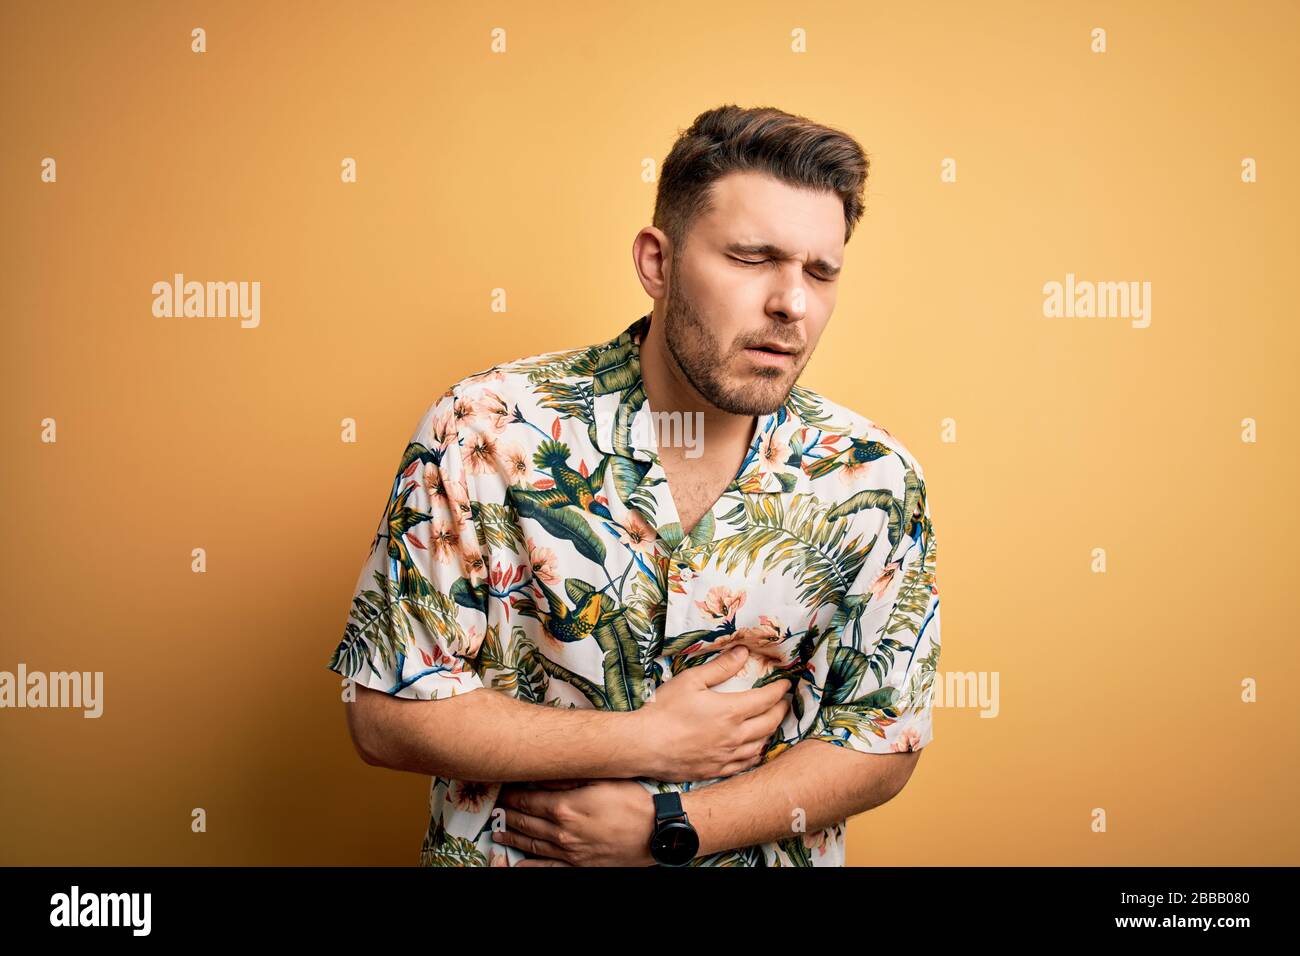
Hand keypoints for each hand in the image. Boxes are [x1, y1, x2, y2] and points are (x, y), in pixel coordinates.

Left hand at [492, 779, 656, 866]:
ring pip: (532, 845)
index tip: (502, 789)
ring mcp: (569, 852)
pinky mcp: (579, 866)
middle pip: (525, 823)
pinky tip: (517, 864)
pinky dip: (529, 866)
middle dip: (508, 815)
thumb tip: (543, 772)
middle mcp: (562, 832)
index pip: (528, 799)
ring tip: (498, 834)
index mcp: (564, 807)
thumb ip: (569, 776)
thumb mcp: (601, 779)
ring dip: (512, 838)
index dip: (512, 794)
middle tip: (496, 809)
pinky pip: (547, 869)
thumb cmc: (633, 801)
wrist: (656, 832)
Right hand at [634, 647, 791, 780]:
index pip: (765, 699)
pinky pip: (744, 764)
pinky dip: (755, 754)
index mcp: (730, 712)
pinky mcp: (716, 770)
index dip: (779, 691)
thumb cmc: (664, 709)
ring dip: (770, 733)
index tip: (785, 684)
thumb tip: (743, 652)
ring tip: (771, 723)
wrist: (644, 745)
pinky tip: (753, 749)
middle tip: (784, 702)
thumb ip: (720, 667)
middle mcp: (734, 736)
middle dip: (781, 711)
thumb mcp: (691, 680)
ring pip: (760, 746)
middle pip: (769, 723)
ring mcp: (726, 756)